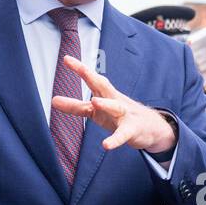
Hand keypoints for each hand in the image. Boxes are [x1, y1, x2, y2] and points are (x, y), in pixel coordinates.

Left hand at [51, 55, 175, 152]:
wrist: (152, 128)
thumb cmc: (120, 116)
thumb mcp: (96, 111)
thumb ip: (76, 106)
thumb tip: (53, 101)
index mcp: (105, 95)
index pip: (92, 80)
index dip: (80, 69)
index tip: (67, 59)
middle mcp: (114, 101)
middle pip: (103, 86)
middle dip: (91, 76)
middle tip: (79, 67)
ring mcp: (125, 115)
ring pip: (115, 107)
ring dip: (106, 104)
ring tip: (94, 101)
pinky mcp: (132, 130)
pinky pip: (122, 134)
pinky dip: (114, 140)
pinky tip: (106, 145)